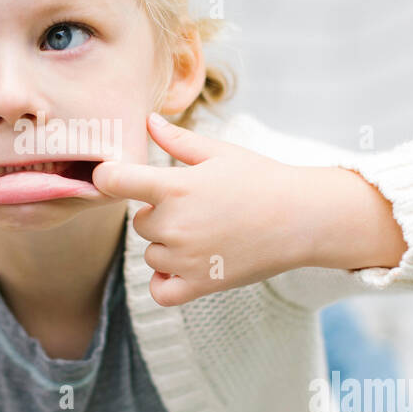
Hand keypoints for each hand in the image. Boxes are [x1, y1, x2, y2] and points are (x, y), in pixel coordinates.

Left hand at [91, 113, 332, 306]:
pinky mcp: (201, 284)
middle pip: (138, 222)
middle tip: (197, 207)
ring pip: (151, 253)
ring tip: (205, 232)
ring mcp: (186, 258)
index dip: (108, 177)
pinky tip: (183, 265)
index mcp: (175, 187)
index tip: (115, 178)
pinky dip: (165, 280)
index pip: (114, 181)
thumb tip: (147, 120)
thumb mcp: (220, 152)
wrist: (304, 218)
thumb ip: (178, 140)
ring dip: (167, 246)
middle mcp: (174, 225)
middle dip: (158, 214)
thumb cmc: (263, 179)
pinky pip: (160, 290)